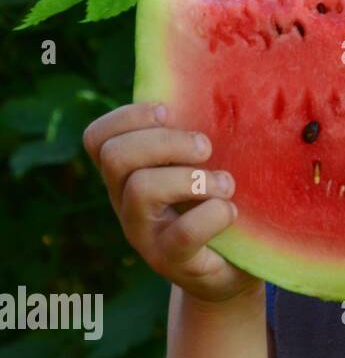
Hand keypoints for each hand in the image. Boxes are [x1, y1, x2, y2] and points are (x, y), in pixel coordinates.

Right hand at [83, 102, 256, 304]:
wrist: (232, 270)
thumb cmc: (218, 204)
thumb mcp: (203, 167)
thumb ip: (195, 138)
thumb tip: (223, 86)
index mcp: (129, 174)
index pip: (98, 138)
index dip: (127, 117)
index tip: (170, 111)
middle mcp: (127, 203)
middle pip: (115, 156)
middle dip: (164, 142)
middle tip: (206, 148)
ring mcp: (144, 234)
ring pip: (141, 189)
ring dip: (192, 178)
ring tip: (225, 183)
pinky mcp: (171, 262)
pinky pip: (181, 234)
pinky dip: (212, 215)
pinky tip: (231, 211)